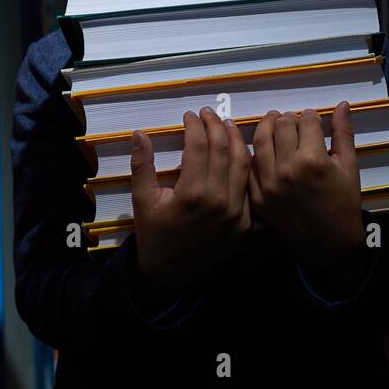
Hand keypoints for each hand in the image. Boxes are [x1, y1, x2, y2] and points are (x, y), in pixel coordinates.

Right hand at [128, 107, 252, 295]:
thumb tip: (139, 133)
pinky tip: (238, 152)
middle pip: (224, 149)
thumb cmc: (154, 235)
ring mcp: (236, 212)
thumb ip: (142, 165)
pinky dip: (245, 165)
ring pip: (243, 164)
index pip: (199, 146)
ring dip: (236, 140)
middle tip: (208, 114)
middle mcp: (219, 200)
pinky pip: (249, 186)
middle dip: (216, 126)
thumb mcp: (143, 200)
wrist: (171, 274)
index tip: (190, 114)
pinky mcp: (245, 222)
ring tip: (225, 125)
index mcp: (192, 193)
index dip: (195, 125)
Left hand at [249, 101, 365, 269]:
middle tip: (292, 121)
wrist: (328, 244)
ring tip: (274, 123)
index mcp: (313, 160)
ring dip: (267, 126)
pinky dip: (255, 151)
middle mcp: (287, 169)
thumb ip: (343, 133)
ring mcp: (268, 184)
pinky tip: (263, 147)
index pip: (306, 121)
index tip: (312, 118)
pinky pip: (250, 165)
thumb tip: (343, 104)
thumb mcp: (349, 167)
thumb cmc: (343, 204)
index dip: (311, 116)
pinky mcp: (257, 197)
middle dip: (289, 119)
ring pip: (260, 140)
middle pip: (281, 126)